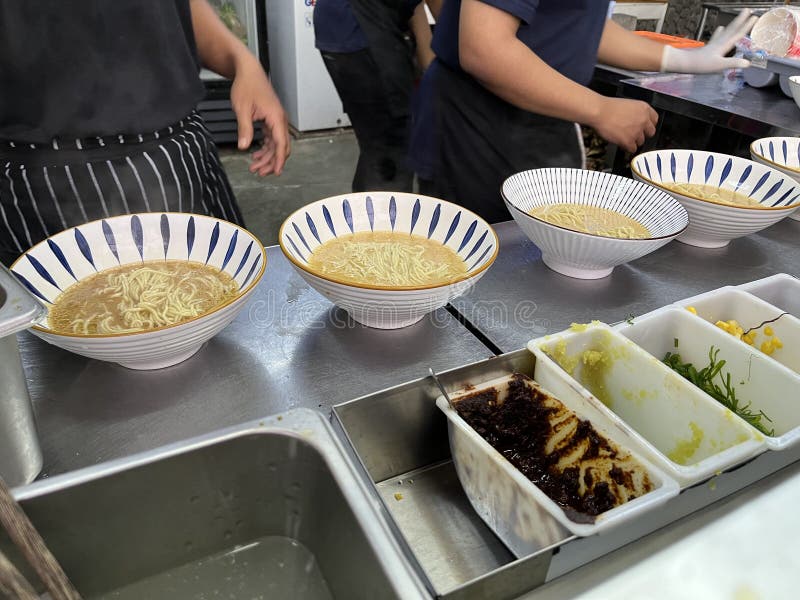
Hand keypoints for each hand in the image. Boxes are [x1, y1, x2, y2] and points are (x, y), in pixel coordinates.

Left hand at [230, 59, 290, 175]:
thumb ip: (245, 129)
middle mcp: (280, 120)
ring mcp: (276, 120)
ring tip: (255, 166)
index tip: (276, 172)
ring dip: (267, 156)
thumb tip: (244, 146)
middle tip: (259, 172)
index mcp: (276, 118)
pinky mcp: (271, 119)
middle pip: (280, 147)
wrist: (248, 71)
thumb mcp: (242, 109)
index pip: (281, 144)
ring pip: (276, 144)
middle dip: (271, 162)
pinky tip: (256, 154)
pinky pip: (272, 138)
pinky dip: (265, 148)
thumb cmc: (247, 85)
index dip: (278, 160)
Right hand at [590, 97, 657, 152]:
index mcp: (644, 108)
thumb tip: (637, 122)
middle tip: (633, 134)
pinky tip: (621, 143)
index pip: (655, 120)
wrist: (599, 112)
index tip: (643, 127)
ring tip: (623, 137)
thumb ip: (637, 113)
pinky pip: (633, 149)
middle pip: (651, 132)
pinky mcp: (629, 141)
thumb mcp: (628, 104)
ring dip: (633, 141)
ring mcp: (637, 131)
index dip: (648, 124)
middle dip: (642, 134)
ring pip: (641, 142)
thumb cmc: (608, 107)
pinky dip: (627, 147)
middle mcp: (644, 120)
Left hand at [661, 9, 757, 73]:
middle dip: (740, 20)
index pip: (738, 33)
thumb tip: (747, 63)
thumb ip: (734, 63)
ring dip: (732, 25)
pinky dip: (720, 32)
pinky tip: (719, 30)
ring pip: (726, 32)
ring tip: (737, 18)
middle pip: (732, 29)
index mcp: (724, 45)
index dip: (747, 26)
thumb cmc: (701, 64)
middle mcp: (719, 42)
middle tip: (747, 10)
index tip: (755, 17)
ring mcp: (713, 44)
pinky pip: (717, 37)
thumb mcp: (720, 65)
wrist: (684, 63)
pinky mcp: (708, 48)